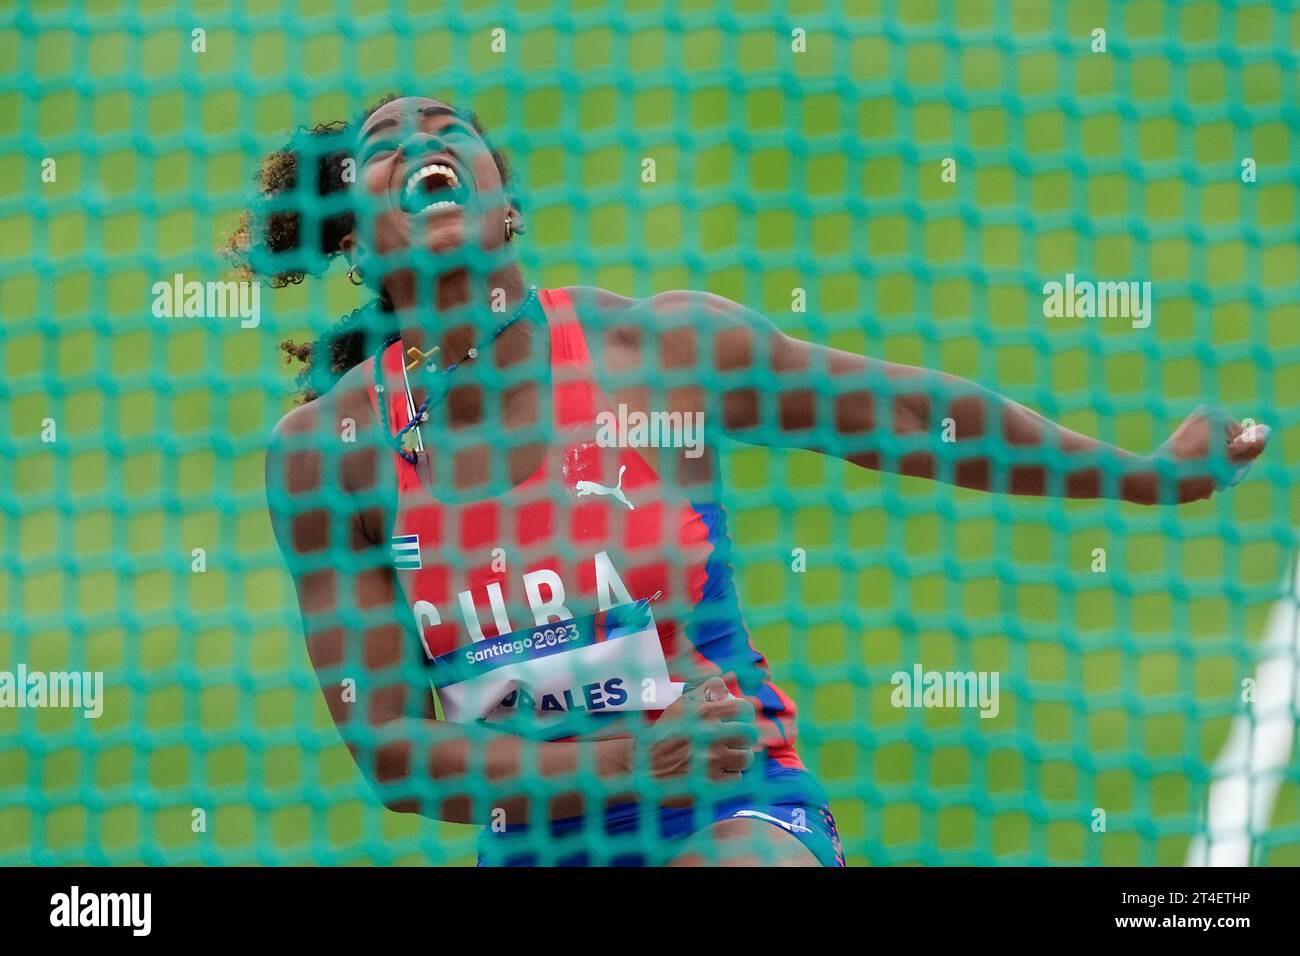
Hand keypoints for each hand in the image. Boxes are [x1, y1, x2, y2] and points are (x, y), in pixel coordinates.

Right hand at [648, 677, 757, 787]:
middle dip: (744, 737)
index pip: (744, 709)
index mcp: (705, 713)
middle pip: (750, 734)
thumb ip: (707, 690)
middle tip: (735, 740)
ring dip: (739, 757)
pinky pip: (737, 778)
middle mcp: (711, 736)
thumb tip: (729, 681)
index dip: (744, 714)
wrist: (643, 765)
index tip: (738, 720)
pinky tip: (716, 771)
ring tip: (726, 756)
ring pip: (746, 758)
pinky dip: (729, 776)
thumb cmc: (667, 732)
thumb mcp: (682, 705)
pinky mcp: (711, 784)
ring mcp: (712, 762)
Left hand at [1150, 405, 1269, 502]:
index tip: (1222, 473)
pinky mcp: (1181, 440)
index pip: (1247, 444)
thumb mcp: (1229, 462)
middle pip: (1231, 448)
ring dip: (1215, 474)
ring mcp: (1191, 427)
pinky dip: (1203, 471)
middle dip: (1226, 469)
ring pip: (1218, 456)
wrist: (1153, 481)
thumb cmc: (1192, 473)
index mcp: (1217, 415)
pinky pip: (1203, 457)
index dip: (1240, 464)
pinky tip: (1196, 484)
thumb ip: (1251, 446)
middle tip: (1212, 482)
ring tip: (1202, 483)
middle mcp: (1204, 415)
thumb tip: (1264, 430)